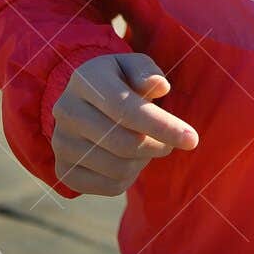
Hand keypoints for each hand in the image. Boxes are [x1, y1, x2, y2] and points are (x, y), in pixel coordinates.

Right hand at [51, 52, 198, 196]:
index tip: (192, 139)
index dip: (162, 126)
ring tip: (144, 144)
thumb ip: (147, 71)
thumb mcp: (132, 65)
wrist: (84, 102)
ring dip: (143, 161)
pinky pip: (110, 187)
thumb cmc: (119, 81)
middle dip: (158, 146)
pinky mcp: (64, 170)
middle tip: (168, 142)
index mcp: (85, 80)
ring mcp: (61, 143)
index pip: (126, 110)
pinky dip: (130, 177)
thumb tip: (160, 86)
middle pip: (124, 144)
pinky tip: (128, 159)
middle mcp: (66, 111)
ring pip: (119, 169)